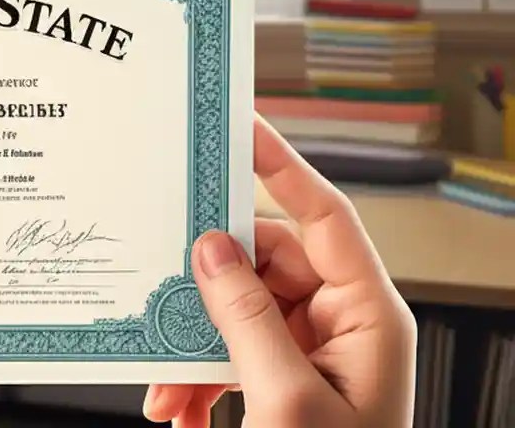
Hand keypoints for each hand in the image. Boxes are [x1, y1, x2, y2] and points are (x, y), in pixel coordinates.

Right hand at [142, 117, 416, 426]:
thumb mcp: (285, 399)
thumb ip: (246, 316)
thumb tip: (211, 248)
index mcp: (368, 315)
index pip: (325, 216)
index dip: (282, 166)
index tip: (238, 126)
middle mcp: (342, 323)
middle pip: (263, 264)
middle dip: (205, 289)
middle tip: (158, 287)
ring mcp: (311, 351)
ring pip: (237, 311)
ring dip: (192, 345)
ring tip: (165, 387)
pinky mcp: (283, 378)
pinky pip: (231, 351)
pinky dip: (197, 376)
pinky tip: (176, 408)